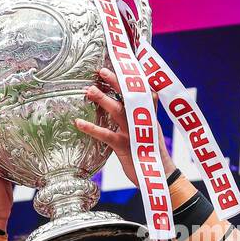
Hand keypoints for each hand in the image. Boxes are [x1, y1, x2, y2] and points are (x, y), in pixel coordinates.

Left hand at [74, 68, 174, 187]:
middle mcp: (142, 120)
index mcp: (148, 115)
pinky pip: (105, 135)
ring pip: (118, 111)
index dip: (132, 79)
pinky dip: (91, 128)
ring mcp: (133, 133)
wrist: (161, 175)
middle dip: (117, 82)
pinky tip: (78, 122)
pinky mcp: (124, 147)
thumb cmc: (151, 153)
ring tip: (88, 90)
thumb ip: (143, 116)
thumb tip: (135, 104)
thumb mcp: (150, 131)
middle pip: (130, 96)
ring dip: (103, 99)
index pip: (141, 91)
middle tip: (102, 71)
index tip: (122, 65)